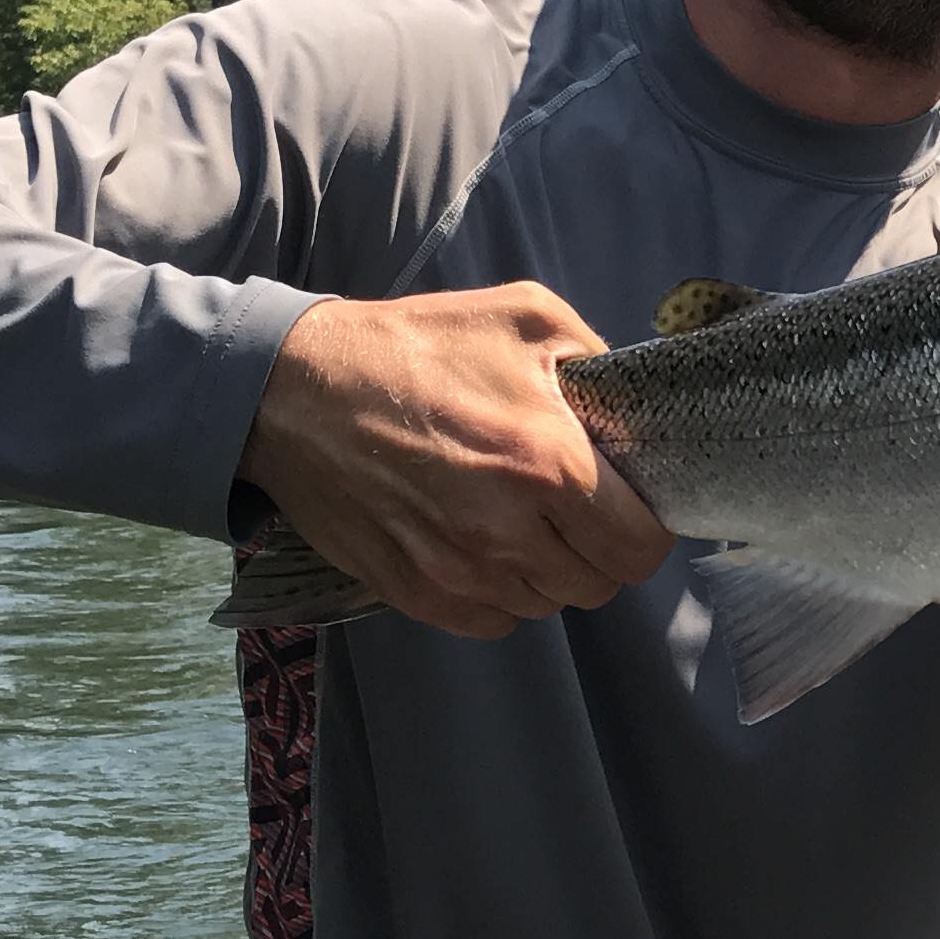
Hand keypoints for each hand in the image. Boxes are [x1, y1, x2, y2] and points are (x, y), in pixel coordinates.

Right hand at [238, 285, 675, 639]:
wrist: (295, 390)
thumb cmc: (415, 346)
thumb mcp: (526, 317)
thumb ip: (598, 363)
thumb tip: (634, 410)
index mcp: (548, 465)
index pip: (642, 546)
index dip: (645, 527)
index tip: (626, 502)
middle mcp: (509, 533)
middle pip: (599, 584)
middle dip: (597, 548)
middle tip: (571, 507)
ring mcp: (460, 573)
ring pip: (547, 605)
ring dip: (546, 570)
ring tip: (518, 518)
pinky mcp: (417, 594)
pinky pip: (493, 621)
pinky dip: (498, 593)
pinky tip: (480, 544)